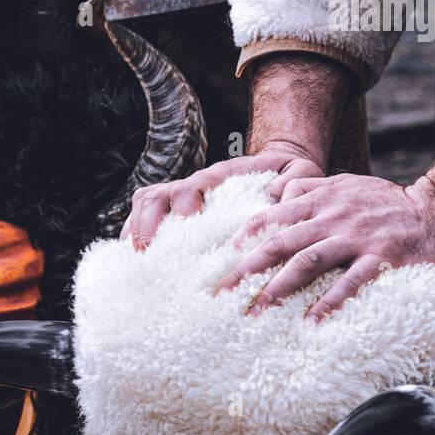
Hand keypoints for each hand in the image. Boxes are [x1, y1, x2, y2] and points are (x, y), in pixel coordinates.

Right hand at [120, 142, 324, 249]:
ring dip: (134, 231)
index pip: (194, 185)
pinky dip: (134, 238)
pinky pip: (145, 220)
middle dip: (147, 223)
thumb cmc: (289, 176)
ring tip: (133, 262)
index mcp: (220, 177)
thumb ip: (296, 181)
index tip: (187, 224)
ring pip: (145, 204)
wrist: (279, 172)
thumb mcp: (301, 172)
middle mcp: (194, 186)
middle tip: (146, 254)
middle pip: (156, 195)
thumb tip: (283, 196)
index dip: (186, 204)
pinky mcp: (176, 214)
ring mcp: (182, 199)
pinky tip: (133, 263)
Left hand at [220, 173, 434, 319]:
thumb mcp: (346, 184)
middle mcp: (334, 216)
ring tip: (256, 312)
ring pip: (307, 261)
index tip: (220, 258)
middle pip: (280, 242)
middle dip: (247, 269)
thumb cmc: (387, 204)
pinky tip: (310, 324)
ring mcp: (356, 238)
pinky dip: (328, 304)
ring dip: (278, 288)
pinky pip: (349, 284)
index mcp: (323, 199)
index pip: (273, 215)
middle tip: (222, 293)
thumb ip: (310, 187)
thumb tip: (273, 193)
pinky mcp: (380, 259)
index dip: (244, 236)